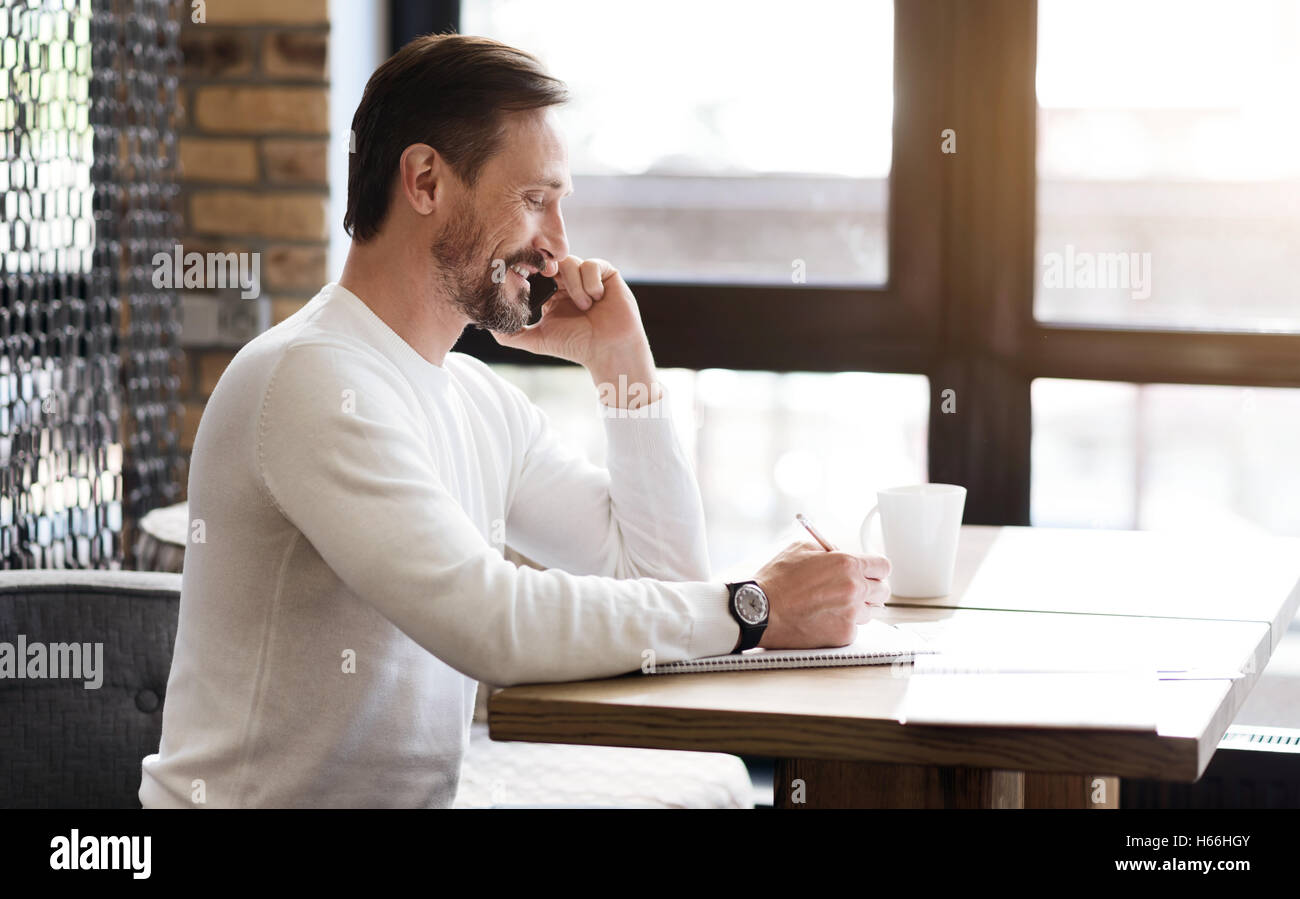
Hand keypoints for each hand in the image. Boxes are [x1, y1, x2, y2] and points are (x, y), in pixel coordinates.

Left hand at [490, 254, 649, 371]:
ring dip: (573, 283)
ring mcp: (589, 277)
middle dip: (549, 267)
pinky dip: (591, 281)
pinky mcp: (607, 274)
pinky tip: (596, 299)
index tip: (527, 277)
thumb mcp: (537, 340)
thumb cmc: (576, 346)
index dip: (531, 271)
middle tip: (546, 276)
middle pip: (553, 262)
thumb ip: (512, 335)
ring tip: (583, 306)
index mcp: (553, 293)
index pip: (537, 272)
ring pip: (571, 262)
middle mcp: (569, 283)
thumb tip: (488, 327)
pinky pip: (592, 264)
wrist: (608, 351)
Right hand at [751, 540, 891, 649]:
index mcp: (847, 564)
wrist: (760, 610)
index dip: (875, 569)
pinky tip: (822, 618)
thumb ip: (829, 551)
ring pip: (870, 611)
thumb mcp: (802, 549)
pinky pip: (853, 628)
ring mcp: (851, 614)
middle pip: (883, 590)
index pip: (883, 566)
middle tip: (853, 589)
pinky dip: (841, 624)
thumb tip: (840, 555)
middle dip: (870, 588)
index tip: (870, 572)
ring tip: (831, 605)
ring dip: (857, 607)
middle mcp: (854, 589)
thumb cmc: (776, 580)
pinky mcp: (844, 635)